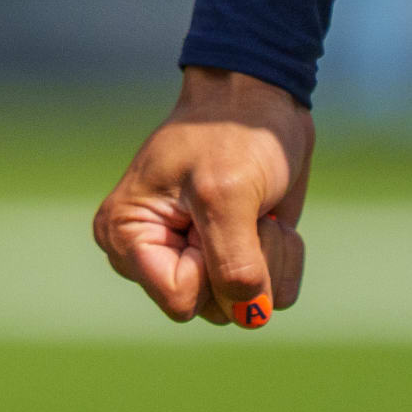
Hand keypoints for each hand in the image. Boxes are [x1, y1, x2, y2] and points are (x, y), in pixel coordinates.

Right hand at [94, 67, 313, 326]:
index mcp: (129, 239)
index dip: (213, 266)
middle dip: (246, 257)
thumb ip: (234, 264)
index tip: (214, 214)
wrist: (259, 96)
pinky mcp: (233, 261)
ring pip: (247, 306)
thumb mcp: (227, 194)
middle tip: (243, 205)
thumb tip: (250, 315)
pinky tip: (270, 217)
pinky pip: (271, 294)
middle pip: (214, 308)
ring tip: (256, 207)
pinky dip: (283, 256)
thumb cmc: (231, 132)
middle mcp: (156, 260)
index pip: (180, 299)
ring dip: (269, 255)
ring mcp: (196, 263)